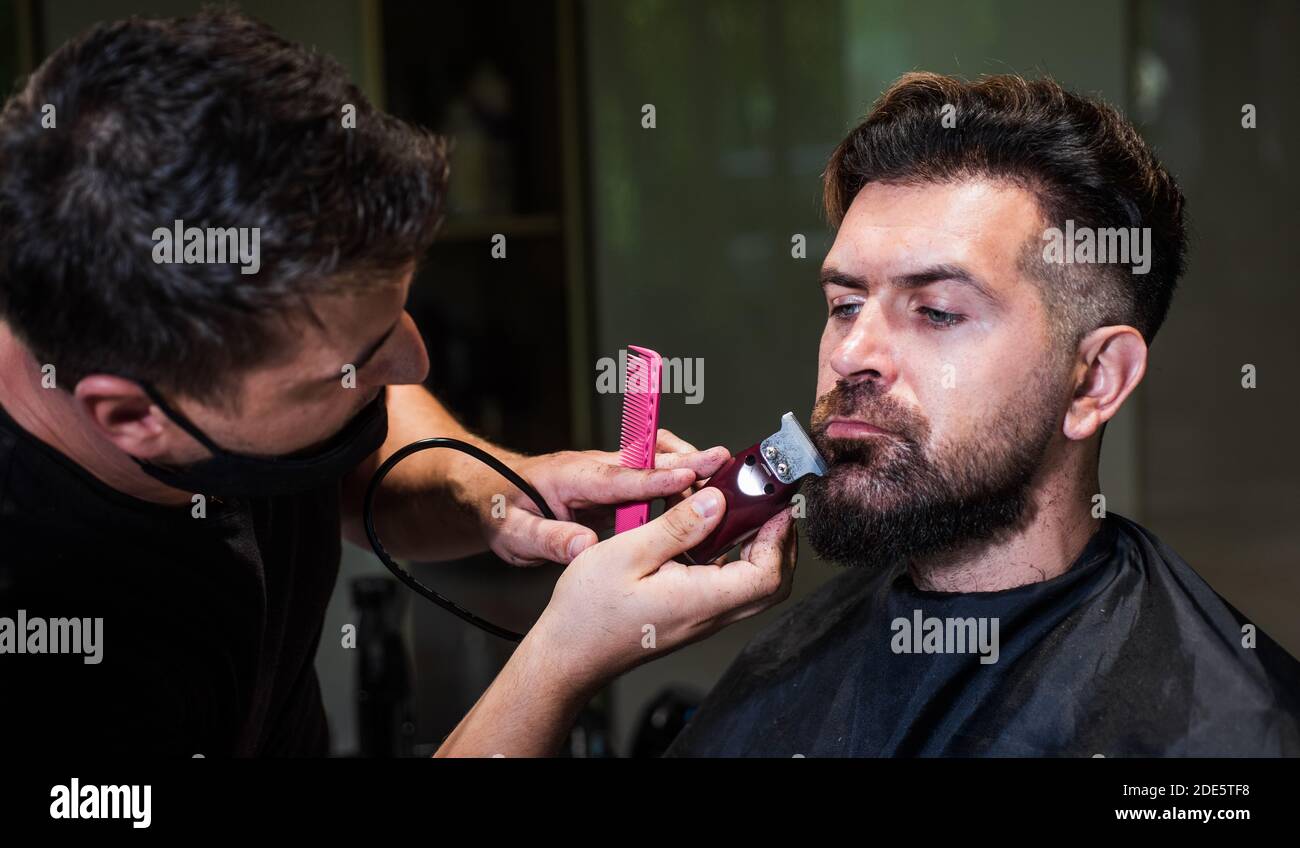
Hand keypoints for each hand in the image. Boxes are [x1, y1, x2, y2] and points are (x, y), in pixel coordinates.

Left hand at [482, 429, 730, 565]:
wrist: (488, 493)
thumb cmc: (498, 509)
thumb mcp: (513, 534)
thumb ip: (549, 541)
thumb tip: (585, 548)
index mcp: (571, 476)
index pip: (620, 476)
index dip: (655, 478)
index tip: (689, 475)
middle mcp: (594, 468)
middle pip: (648, 458)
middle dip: (686, 458)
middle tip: (724, 463)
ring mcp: (606, 474)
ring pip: (654, 463)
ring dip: (687, 469)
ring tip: (722, 485)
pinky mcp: (614, 485)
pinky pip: (651, 479)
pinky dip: (677, 484)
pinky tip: (698, 503)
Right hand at [529, 487, 797, 695]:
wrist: (568, 655)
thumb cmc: (587, 612)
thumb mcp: (627, 553)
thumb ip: (677, 527)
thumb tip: (717, 503)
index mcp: (699, 599)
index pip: (766, 574)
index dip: (780, 538)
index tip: (776, 505)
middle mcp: (708, 615)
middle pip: (771, 585)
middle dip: (780, 544)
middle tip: (770, 507)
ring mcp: (700, 621)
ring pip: (753, 589)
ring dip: (759, 551)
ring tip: (744, 514)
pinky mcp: (690, 619)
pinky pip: (729, 591)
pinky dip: (736, 561)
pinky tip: (712, 536)